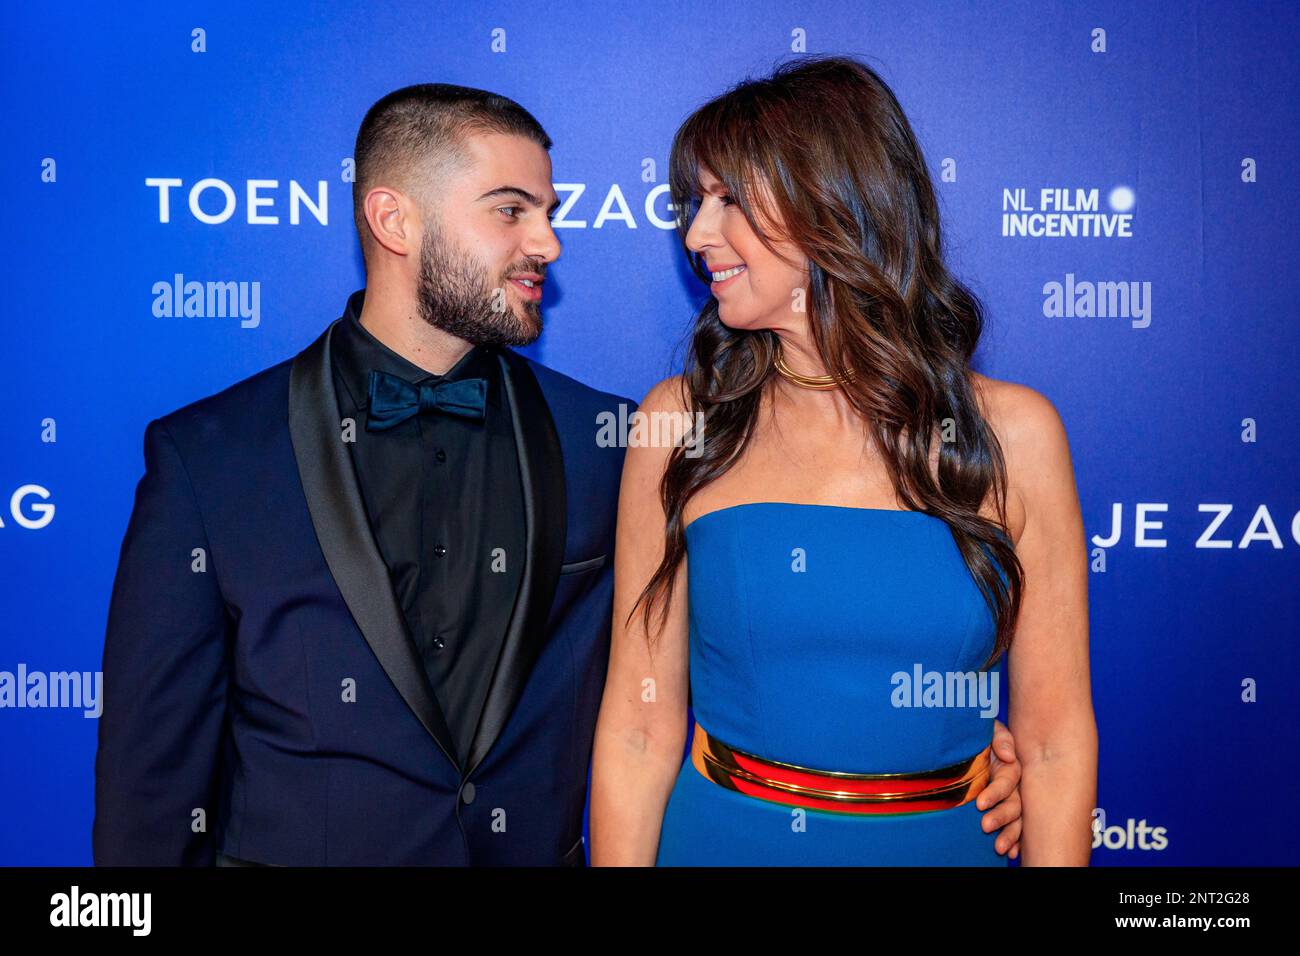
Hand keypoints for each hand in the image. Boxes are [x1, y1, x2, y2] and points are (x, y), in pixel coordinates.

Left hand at [976, 719, 1021, 858]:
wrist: (965, 746)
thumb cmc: (978, 737)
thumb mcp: (988, 730)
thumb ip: (999, 737)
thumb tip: (1008, 755)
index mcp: (1010, 767)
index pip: (1008, 781)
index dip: (996, 792)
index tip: (979, 803)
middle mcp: (1013, 786)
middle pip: (1014, 804)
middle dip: (1002, 817)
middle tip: (985, 826)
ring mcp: (1010, 800)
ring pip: (1017, 819)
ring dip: (1010, 834)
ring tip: (999, 848)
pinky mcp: (1003, 811)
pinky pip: (1015, 828)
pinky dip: (1015, 842)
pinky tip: (1011, 853)